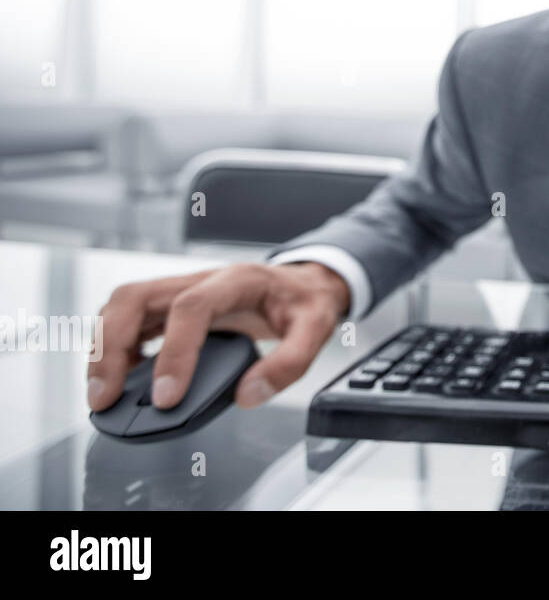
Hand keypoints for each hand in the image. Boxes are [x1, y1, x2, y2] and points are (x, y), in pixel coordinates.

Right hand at [87, 261, 349, 411]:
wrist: (305, 284)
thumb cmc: (306, 303)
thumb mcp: (317, 329)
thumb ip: (289, 363)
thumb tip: (248, 396)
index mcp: (238, 281)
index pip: (191, 308)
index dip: (174, 352)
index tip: (166, 397)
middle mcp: (201, 279)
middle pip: (136, 298)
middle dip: (111, 346)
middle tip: (105, 396)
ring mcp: (182, 289)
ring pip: (124, 306)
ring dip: (104, 347)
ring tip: (101, 393)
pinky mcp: (172, 305)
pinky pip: (130, 319)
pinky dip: (115, 347)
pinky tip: (120, 378)